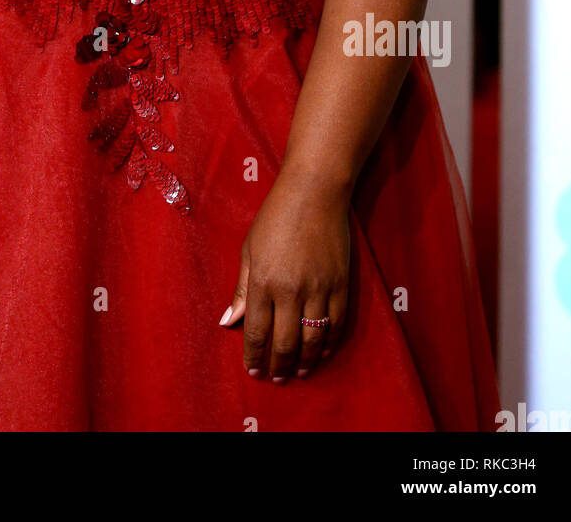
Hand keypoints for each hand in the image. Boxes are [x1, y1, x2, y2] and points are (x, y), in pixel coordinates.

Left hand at [220, 167, 350, 381]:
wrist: (314, 192)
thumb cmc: (275, 217)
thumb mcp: (250, 249)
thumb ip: (242, 289)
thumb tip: (229, 321)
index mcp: (263, 281)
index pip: (256, 332)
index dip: (254, 356)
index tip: (252, 371)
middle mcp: (290, 290)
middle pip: (285, 343)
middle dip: (278, 366)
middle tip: (275, 378)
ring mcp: (319, 289)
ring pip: (313, 340)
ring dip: (305, 362)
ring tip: (299, 372)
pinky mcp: (341, 284)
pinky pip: (336, 325)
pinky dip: (329, 344)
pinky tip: (321, 352)